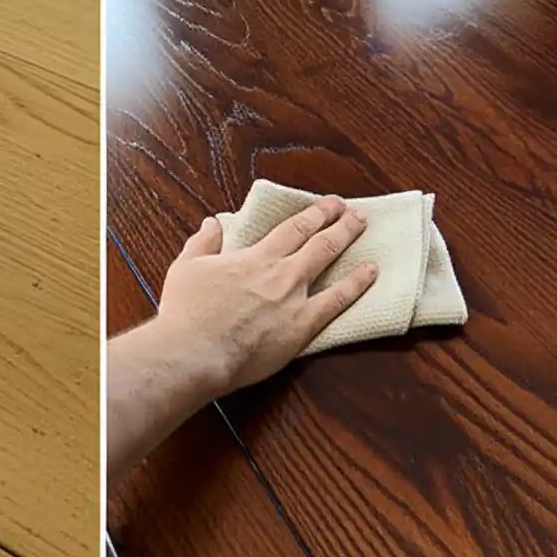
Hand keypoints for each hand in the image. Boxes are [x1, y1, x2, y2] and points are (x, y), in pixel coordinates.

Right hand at [154, 195, 377, 395]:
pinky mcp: (301, 327)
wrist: (194, 352)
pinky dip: (356, 285)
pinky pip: (336, 302)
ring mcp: (293, 298)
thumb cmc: (186, 313)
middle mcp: (279, 272)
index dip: (314, 214)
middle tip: (352, 211)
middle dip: (336, 222)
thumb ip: (202, 244)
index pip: (292, 228)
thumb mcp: (186, 268)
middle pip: (315, 240)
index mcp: (253, 257)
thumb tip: (212, 223)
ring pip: (328, 262)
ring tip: (362, 229)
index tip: (329, 204)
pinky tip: (370, 273)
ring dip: (347, 241)